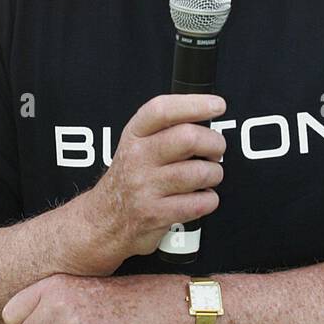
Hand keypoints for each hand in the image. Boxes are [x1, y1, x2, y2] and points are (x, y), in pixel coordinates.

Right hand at [81, 93, 227, 268]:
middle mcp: (138, 157)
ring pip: (200, 172)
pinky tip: (200, 197)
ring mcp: (145, 187)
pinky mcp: (156, 214)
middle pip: (189, 138)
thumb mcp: (137, 144)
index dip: (194, 104)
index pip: (162, 110)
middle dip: (215, 144)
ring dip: (214, 174)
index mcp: (134, 135)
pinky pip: (201, 202)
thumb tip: (206, 115)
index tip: (217, 105)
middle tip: (215, 151)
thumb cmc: (131, 178)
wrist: (106, 220)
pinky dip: (209, 199)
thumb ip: (166, 129)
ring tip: (207, 176)